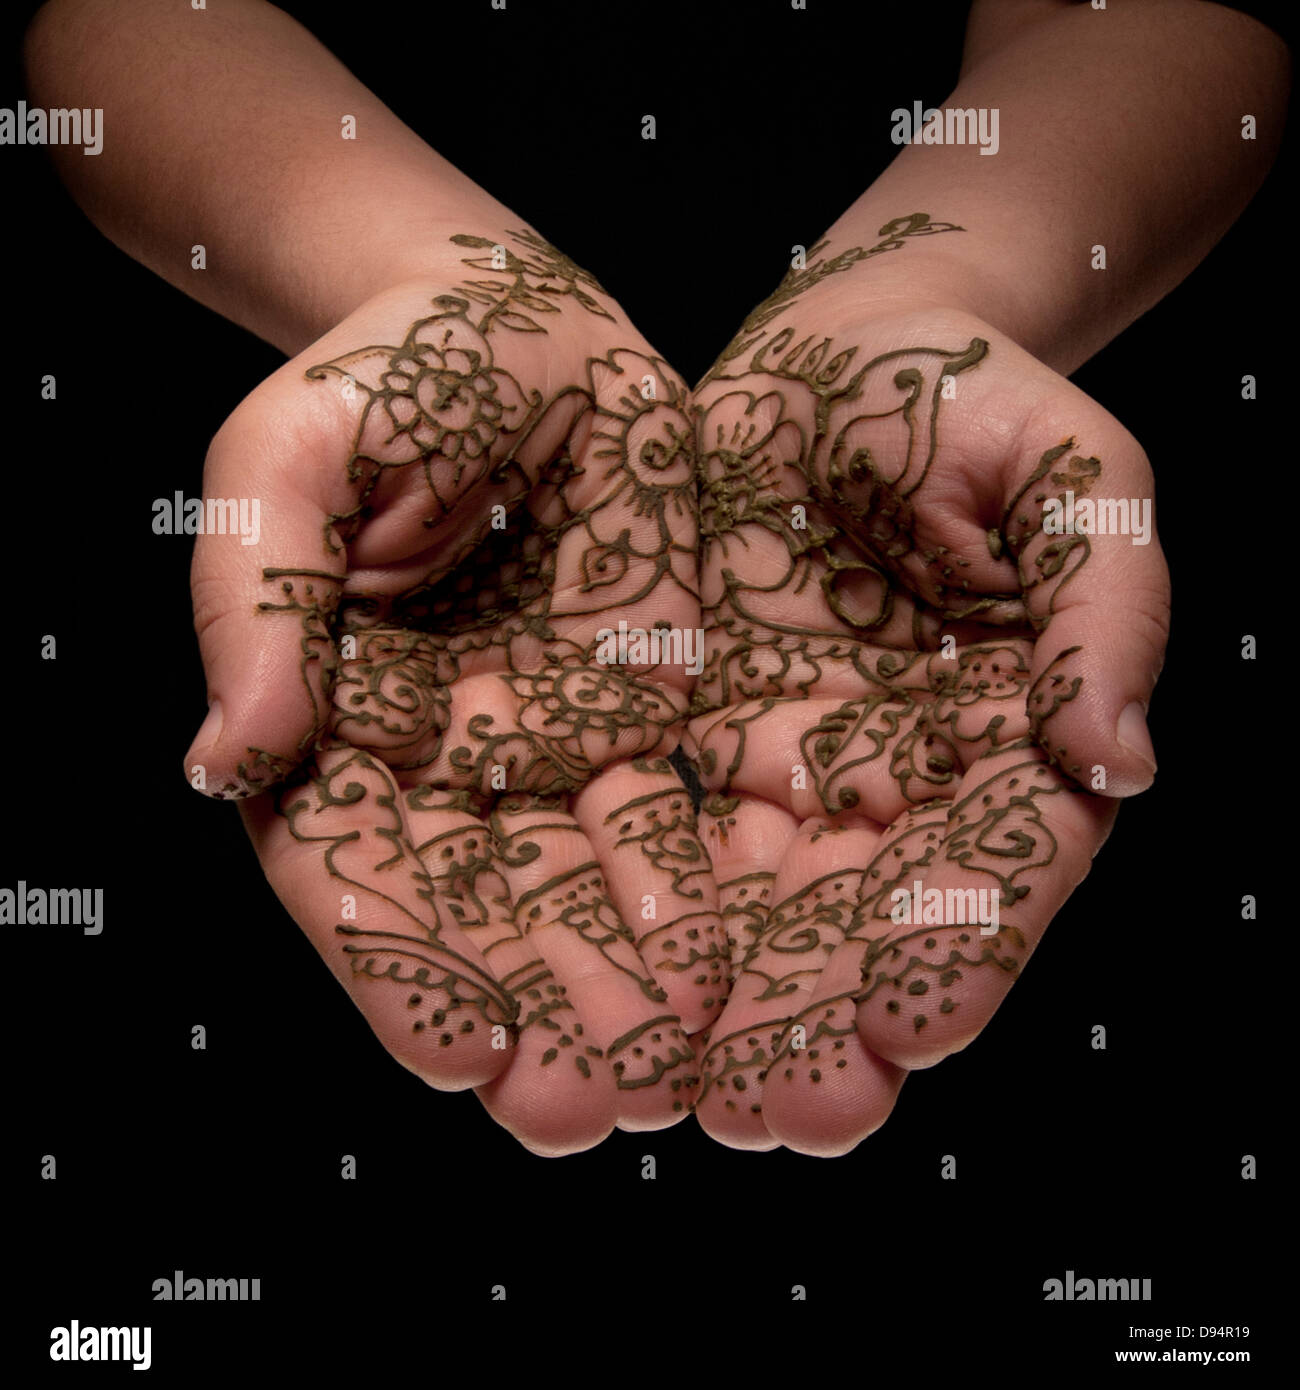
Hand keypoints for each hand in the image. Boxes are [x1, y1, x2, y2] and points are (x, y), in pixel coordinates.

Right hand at [185, 230, 724, 1153]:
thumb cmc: (390, 370)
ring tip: (674, 1074)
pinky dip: (701, 895)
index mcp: (332, 719)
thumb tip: (228, 753)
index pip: (347, 866)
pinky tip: (738, 967)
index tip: (455, 1052)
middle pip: (475, 907)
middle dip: (526, 1009)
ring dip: (620, 985)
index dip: (393, 964)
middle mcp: (438, 762)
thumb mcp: (290, 454)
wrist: (525, 328)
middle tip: (583, 1109)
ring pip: (580, 887)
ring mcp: (544, 748)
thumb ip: (256, 596)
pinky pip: (673, 816)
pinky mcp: (644, 716)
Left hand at [686, 223, 1168, 1154]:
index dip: (964, 948)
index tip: (916, 1023)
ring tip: (676, 1093)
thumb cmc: (970, 403)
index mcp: (1004, 741)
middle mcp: (891, 784)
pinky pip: (645, 831)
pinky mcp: (681, 737)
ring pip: (750, 906)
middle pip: (861, 920)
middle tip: (783, 1114)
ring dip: (711, 1004)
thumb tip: (1116, 757)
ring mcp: (782, 768)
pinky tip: (586, 985)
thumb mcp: (1075, 475)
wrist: (834, 363)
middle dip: (823, 1020)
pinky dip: (619, 909)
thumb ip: (1107, 608)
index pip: (995, 866)